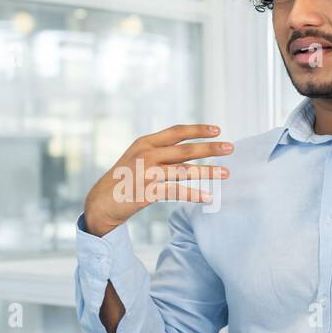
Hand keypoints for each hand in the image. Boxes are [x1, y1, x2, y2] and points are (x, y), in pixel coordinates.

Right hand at [83, 124, 232, 236]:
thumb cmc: (124, 179)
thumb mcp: (137, 157)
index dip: (198, 130)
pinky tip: (207, 196)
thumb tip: (189, 149)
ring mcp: (146, 173)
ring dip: (208, 171)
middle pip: (185, 149)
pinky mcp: (147, 192)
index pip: (176, 132)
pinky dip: (193, 194)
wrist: (101, 202)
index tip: (218, 130)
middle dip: (210, 148)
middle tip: (230, 148)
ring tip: (226, 173)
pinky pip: (176, 192)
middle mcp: (146, 154)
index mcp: (145, 143)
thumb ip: (159, 151)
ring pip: (184, 170)